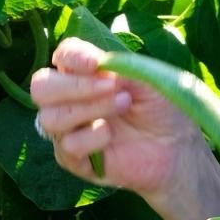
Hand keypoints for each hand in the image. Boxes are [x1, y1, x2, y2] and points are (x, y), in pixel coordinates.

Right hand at [29, 37, 208, 199]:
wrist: (178, 147)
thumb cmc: (161, 109)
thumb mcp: (143, 77)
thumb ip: (114, 65)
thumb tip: (91, 63)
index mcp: (83, 75)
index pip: (61, 58)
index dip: (73, 58)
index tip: (97, 64)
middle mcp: (70, 101)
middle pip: (41, 88)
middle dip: (75, 86)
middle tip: (112, 89)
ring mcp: (71, 132)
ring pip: (49, 118)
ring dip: (86, 109)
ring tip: (121, 107)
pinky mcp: (78, 161)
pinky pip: (66, 147)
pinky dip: (89, 138)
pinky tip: (110, 136)